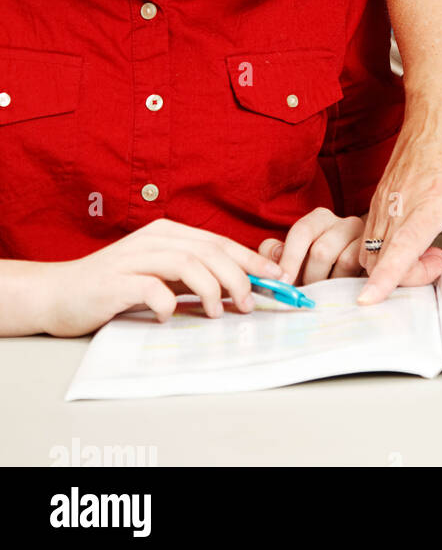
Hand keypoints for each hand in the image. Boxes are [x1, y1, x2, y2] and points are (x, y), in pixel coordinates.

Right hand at [40, 218, 285, 337]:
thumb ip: (190, 276)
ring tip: (219, 312)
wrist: (56, 295)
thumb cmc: (113, 288)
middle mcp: (154, 239)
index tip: (276, 278)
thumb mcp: (158, 276)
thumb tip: (238, 288)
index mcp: (168, 233)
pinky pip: (150, 287)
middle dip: (238, 276)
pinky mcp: (114, 281)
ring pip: (187, 263)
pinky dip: (167, 302)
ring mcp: (133, 258)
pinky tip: (169, 316)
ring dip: (211, 288)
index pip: (219, 242)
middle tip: (250, 303)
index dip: (251, 259)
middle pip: (209, 250)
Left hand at [259, 209, 375, 286]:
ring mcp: (365, 237)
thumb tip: (275, 255)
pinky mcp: (378, 254)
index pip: (302, 232)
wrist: (355, 268)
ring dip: (331, 283)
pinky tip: (342, 290)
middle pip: (322, 251)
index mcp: (319, 219)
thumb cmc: (316, 263)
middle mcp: (344, 222)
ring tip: (324, 292)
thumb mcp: (292, 255)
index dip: (290, 259)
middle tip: (306, 294)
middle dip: (311, 278)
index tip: (283, 283)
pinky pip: (363, 270)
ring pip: (344, 261)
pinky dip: (348, 283)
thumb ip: (275, 252)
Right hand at [356, 81, 441, 304]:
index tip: (368, 302)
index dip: (384, 280)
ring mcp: (385, 198)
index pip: (399, 250)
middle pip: (380, 262)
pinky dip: (385, 250)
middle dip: (405, 279)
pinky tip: (414, 236)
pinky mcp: (379, 195)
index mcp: (432, 202)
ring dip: (394, 265)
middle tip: (440, 261)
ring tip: (429, 247)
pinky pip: (369, 235)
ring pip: (369, 251)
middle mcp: (401, 202)